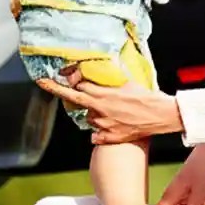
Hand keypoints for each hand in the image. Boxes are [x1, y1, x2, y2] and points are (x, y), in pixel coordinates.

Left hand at [38, 67, 184, 143]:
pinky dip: (100, 132)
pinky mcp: (109, 137)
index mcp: (104, 94)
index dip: (72, 80)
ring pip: (89, 118)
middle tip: (43, 82)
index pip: (79, 84)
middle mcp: (100, 109)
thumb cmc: (148, 98)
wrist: (162, 115)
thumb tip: (106, 68)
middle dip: (56, 89)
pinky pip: (96, 135)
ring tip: (112, 111)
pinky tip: (112, 126)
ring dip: (94, 113)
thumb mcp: (129, 82)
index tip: (61, 76)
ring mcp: (103, 124)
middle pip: (74, 98)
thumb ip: (113, 78)